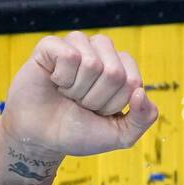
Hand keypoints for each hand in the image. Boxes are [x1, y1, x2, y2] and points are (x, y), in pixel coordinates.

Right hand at [0, 31, 158, 157]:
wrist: (41, 139)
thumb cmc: (79, 132)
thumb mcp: (120, 135)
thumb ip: (142, 119)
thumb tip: (140, 92)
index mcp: (122, 68)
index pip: (133, 81)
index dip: (115, 104)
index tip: (99, 112)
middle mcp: (101, 52)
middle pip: (114, 72)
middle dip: (96, 99)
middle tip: (80, 104)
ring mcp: (76, 46)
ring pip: (91, 63)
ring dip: (78, 90)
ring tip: (68, 94)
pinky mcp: (51, 45)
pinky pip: (68, 55)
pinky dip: (61, 77)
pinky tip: (54, 81)